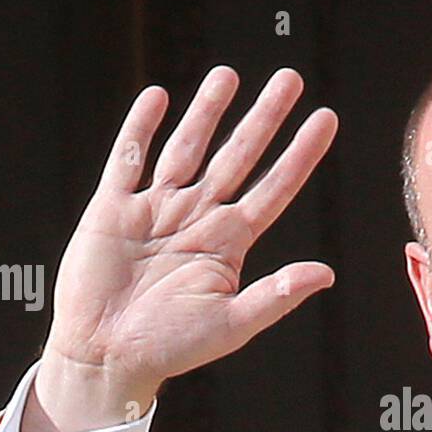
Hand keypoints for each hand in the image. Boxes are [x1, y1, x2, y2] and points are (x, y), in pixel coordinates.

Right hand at [24, 66, 337, 431]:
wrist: (106, 357)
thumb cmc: (170, 349)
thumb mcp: (230, 325)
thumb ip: (276, 296)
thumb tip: (325, 274)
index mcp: (228, 244)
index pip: (274, 188)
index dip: (300, 154)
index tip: (325, 119)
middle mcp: (196, 219)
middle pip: (237, 156)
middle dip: (263, 117)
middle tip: (290, 78)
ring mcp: (154, 210)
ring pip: (187, 148)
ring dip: (207, 112)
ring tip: (228, 74)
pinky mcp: (112, 209)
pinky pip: (128, 159)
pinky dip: (141, 128)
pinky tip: (159, 98)